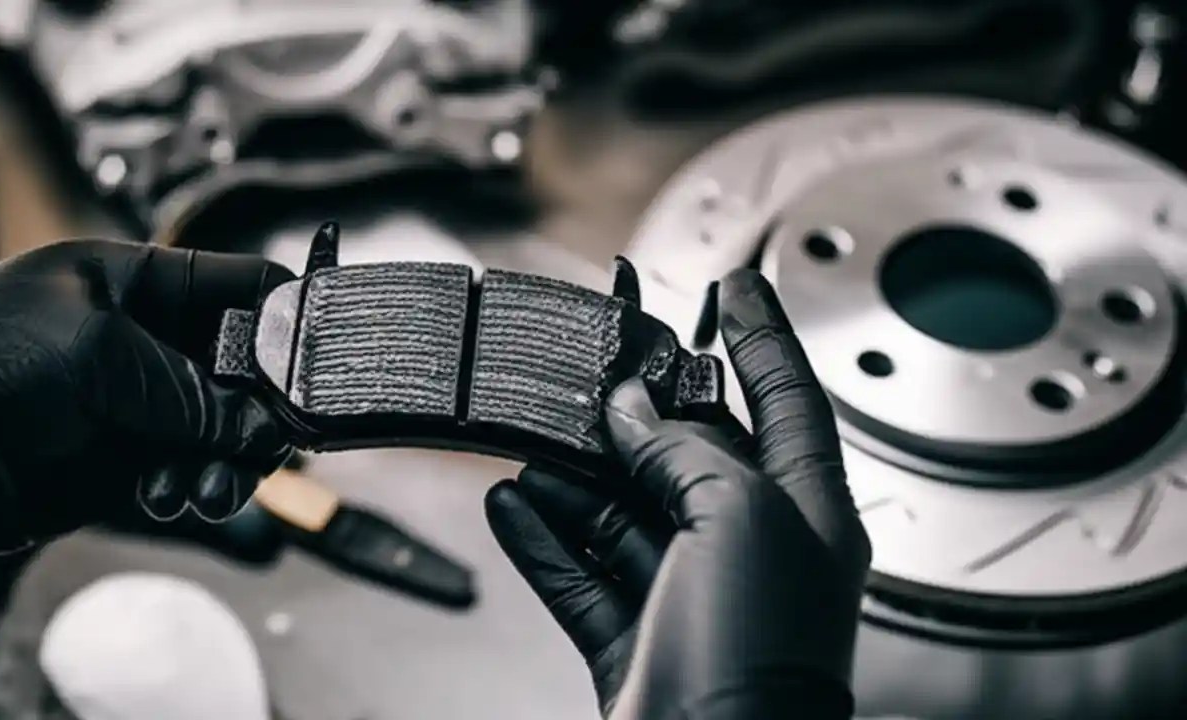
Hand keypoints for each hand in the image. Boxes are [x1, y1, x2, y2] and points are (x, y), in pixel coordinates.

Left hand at [0, 240, 294, 579]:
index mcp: (143, 284)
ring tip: (209, 488)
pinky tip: (168, 496)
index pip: (242, 287)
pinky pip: (191, 474)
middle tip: (271, 442)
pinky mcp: (127, 462)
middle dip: (264, 410)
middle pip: (248, 371)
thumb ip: (191, 391)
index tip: (319, 361)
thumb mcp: (101, 353)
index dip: (287, 319)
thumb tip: (257, 428)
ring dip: (231, 462)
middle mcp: (152, 341)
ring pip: (227, 433)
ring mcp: (141, 404)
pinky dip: (192, 489)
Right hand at [485, 269, 870, 718]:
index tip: (739, 283)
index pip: (788, 397)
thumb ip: (684, 453)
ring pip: (624, 513)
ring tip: (532, 443)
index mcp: (805, 514)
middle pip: (690, 454)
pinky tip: (511, 504)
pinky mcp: (635, 641)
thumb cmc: (757, 661)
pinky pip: (581, 573)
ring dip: (574, 479)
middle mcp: (751, 551)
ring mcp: (689, 597)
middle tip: (596, 368)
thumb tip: (632, 413)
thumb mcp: (738, 519)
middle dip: (639, 413)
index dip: (762, 334)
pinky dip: (544, 538)